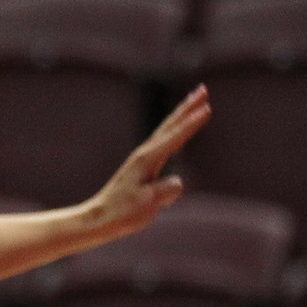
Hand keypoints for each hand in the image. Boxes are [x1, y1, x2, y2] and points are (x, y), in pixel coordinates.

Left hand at [82, 85, 211, 237]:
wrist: (100, 217)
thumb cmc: (123, 212)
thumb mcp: (146, 203)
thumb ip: (163, 192)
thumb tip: (178, 182)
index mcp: (146, 159)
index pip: (174, 137)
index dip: (191, 123)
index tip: (207, 108)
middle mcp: (145, 153)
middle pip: (170, 124)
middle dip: (188, 106)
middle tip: (203, 89)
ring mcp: (143, 158)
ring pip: (167, 129)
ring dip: (182, 113)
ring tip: (195, 100)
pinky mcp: (144, 165)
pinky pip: (165, 141)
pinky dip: (176, 129)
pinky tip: (179, 130)